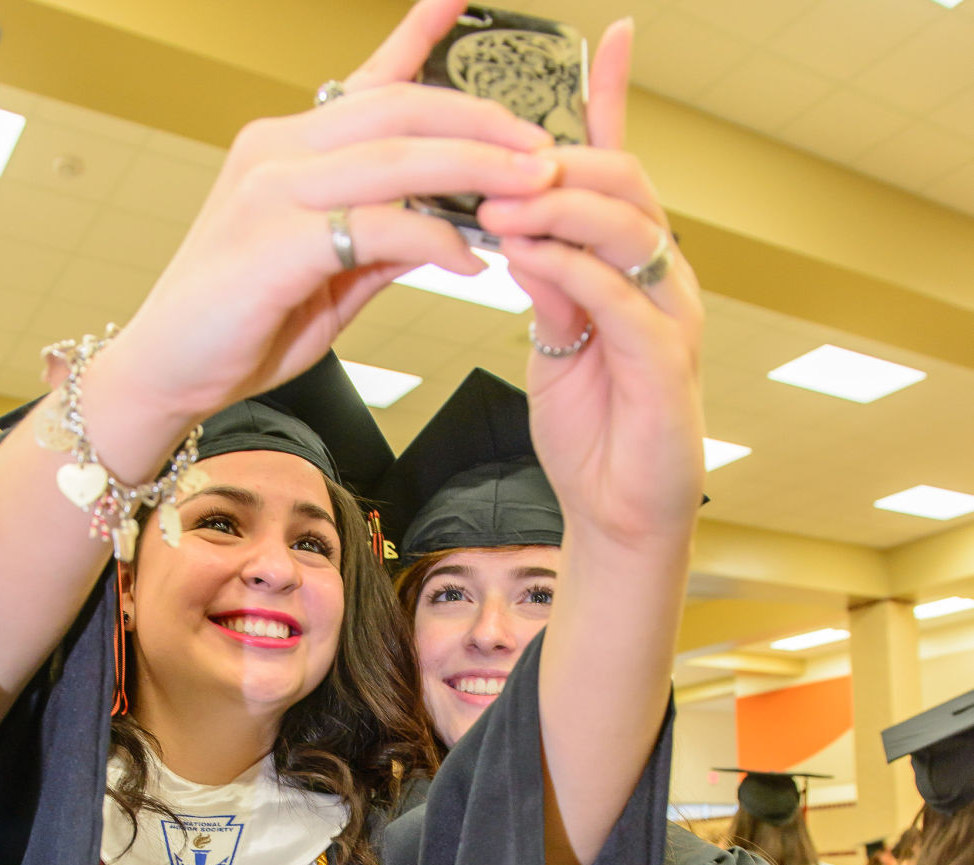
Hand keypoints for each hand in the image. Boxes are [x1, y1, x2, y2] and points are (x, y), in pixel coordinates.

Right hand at [99, 0, 556, 426]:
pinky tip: (471, 262)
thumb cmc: (237, 327)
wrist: (164, 372)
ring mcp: (272, 189)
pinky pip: (376, 227)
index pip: (371, 82)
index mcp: (289, 148)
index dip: (419, 36)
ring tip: (533, 188)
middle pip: (400, 109)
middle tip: (544, 149)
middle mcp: (278, 150)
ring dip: (475, 170)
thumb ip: (379, 246)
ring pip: (396, 158)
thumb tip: (445, 232)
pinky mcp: (275, 242)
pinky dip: (434, 244)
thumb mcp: (325, 279)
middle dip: (483, 125)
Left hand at [477, 20, 704, 553]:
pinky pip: (621, 300)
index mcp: (632, 268)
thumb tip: (517, 228)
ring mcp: (670, 318)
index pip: (620, 171)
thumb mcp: (553, 343)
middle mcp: (661, 280)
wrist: (618, 515)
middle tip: (495, 161)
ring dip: (561, 209)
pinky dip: (573, 271)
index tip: (605, 39)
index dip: (613, 104)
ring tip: (501, 204)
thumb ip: (544, 283)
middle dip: (561, 163)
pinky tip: (530, 258)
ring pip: (628, 232)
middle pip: (627, 185)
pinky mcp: (665, 366)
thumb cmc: (590, 433)